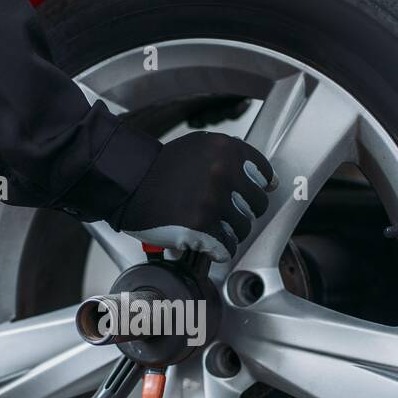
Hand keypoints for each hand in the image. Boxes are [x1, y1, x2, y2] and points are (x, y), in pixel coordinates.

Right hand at [109, 132, 274, 262]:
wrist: (130, 184)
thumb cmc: (161, 169)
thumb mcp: (200, 148)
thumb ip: (232, 159)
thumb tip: (267, 180)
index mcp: (226, 150)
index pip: (263, 173)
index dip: (259, 188)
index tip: (253, 195)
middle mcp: (222, 173)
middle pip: (256, 205)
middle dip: (242, 212)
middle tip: (225, 214)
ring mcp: (212, 201)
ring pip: (242, 228)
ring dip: (228, 233)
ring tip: (211, 228)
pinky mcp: (200, 227)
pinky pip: (225, 247)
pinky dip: (218, 250)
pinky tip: (207, 244)